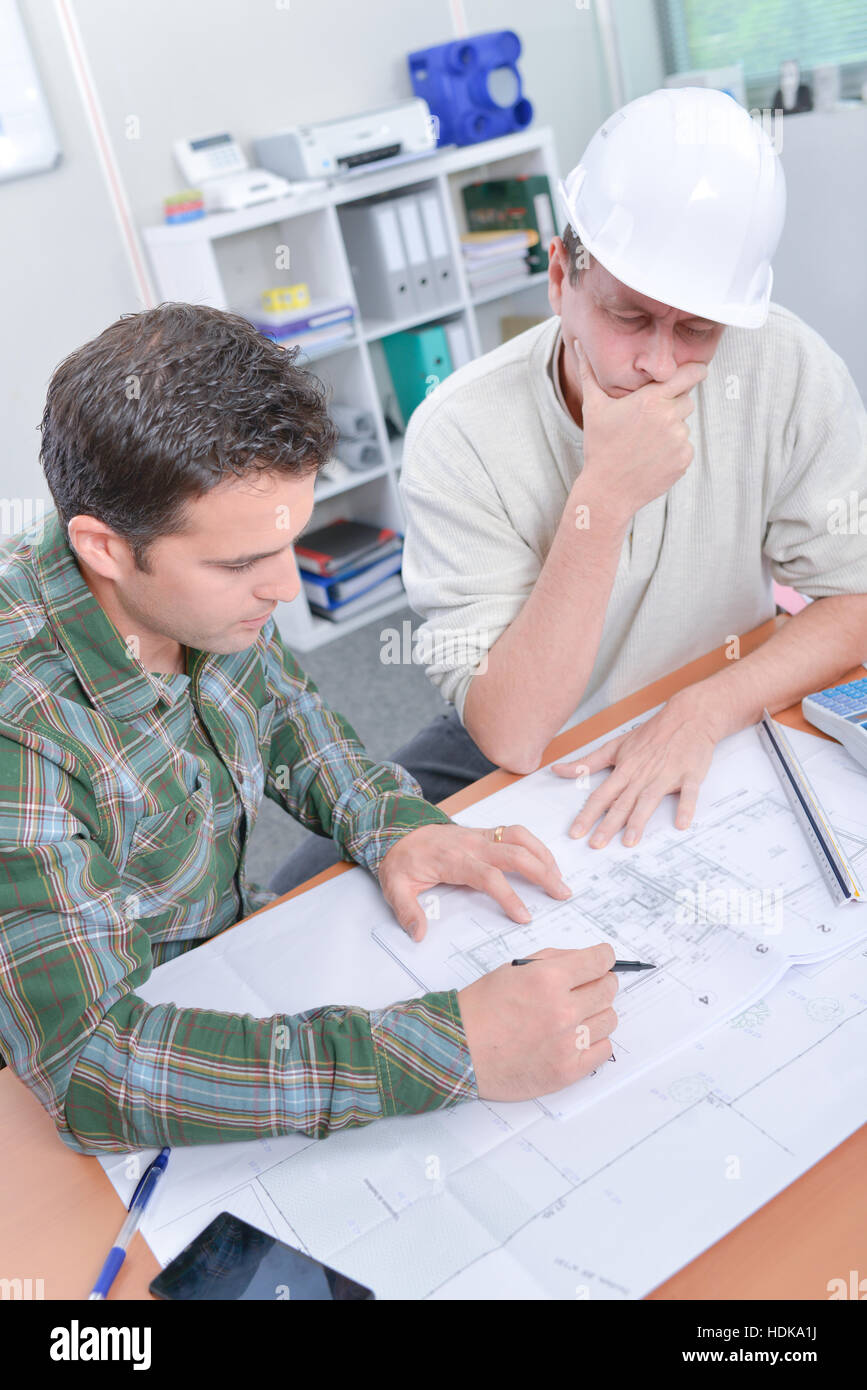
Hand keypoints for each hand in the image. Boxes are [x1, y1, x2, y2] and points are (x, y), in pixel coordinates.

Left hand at [377, 822, 571, 940]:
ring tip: (560, 879)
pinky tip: (546, 863)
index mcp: (455, 860)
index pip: (489, 876)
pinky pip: (516, 833)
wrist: (399, 830)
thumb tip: (419, 934)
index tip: (524, 916)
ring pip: (520, 838)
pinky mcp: (486, 832)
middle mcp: (473, 844)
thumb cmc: (402, 860)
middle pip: (515, 853)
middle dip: (542, 873)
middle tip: (561, 894)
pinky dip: (536, 846)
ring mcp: (481, 835)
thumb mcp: (395, 887)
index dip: (509, 895)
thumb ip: (407, 911)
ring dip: (544, 856)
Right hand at [457, 944, 617, 1100]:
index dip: (604, 957)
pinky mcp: (568, 1071)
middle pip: (609, 989)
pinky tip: (575, 1037)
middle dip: (601, 983)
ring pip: (609, 1019)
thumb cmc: (481, 1009)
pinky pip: (604, 1050)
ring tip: (575, 1015)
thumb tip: (585, 960)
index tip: (604, 959)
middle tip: (588, 987)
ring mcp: (568, 1043)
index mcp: (548, 979)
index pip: (600, 961)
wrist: (459, 1051)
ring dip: (597, 1013)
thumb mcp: (512, 969)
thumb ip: (553, 960)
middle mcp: (562, 1010)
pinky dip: (594, 1041)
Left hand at [551, 692, 717, 847]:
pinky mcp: (689, 774)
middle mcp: (642, 774)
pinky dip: (686, 807)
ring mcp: (666, 775)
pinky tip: (681, 823)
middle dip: (608, 825)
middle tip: (596, 845)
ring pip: (649, 800)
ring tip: (629, 841)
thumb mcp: (615, 745)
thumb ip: (587, 762)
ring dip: (638, 820)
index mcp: (624, 769)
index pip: (600, 795)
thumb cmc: (651, 733)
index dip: (586, 815)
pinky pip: (688, 793)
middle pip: (622, 802)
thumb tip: (558, 769)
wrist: (688, 716)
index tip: (576, 833)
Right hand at [574, 337, 706, 520]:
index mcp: (651, 400)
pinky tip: (651, 457)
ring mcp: (679, 440)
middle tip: (648, 420)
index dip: (696, 371)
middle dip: (672, 405)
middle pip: (686, 400)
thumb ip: (590, 373)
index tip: (698, 371)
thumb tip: (577, 342)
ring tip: (645, 442)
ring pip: (684, 425)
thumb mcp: (593, 407)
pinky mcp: (684, 460)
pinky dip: (672, 450)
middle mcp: (669, 417)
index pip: (690, 375)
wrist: (607, 490)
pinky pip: (685, 447)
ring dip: (670, 429)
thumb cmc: (599, 446)